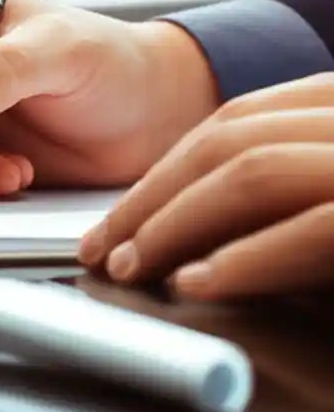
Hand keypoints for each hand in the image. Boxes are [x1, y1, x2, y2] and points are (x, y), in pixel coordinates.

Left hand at [78, 73, 333, 298]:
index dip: (160, 178)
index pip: (232, 125)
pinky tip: (194, 285)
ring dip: (175, 227)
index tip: (113, 226)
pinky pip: (312, 227)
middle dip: (149, 202)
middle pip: (227, 145)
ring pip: (252, 176)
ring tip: (127, 270)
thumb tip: (184, 244)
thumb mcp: (320, 201)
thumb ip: (270, 203)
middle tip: (100, 253)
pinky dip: (245, 260)